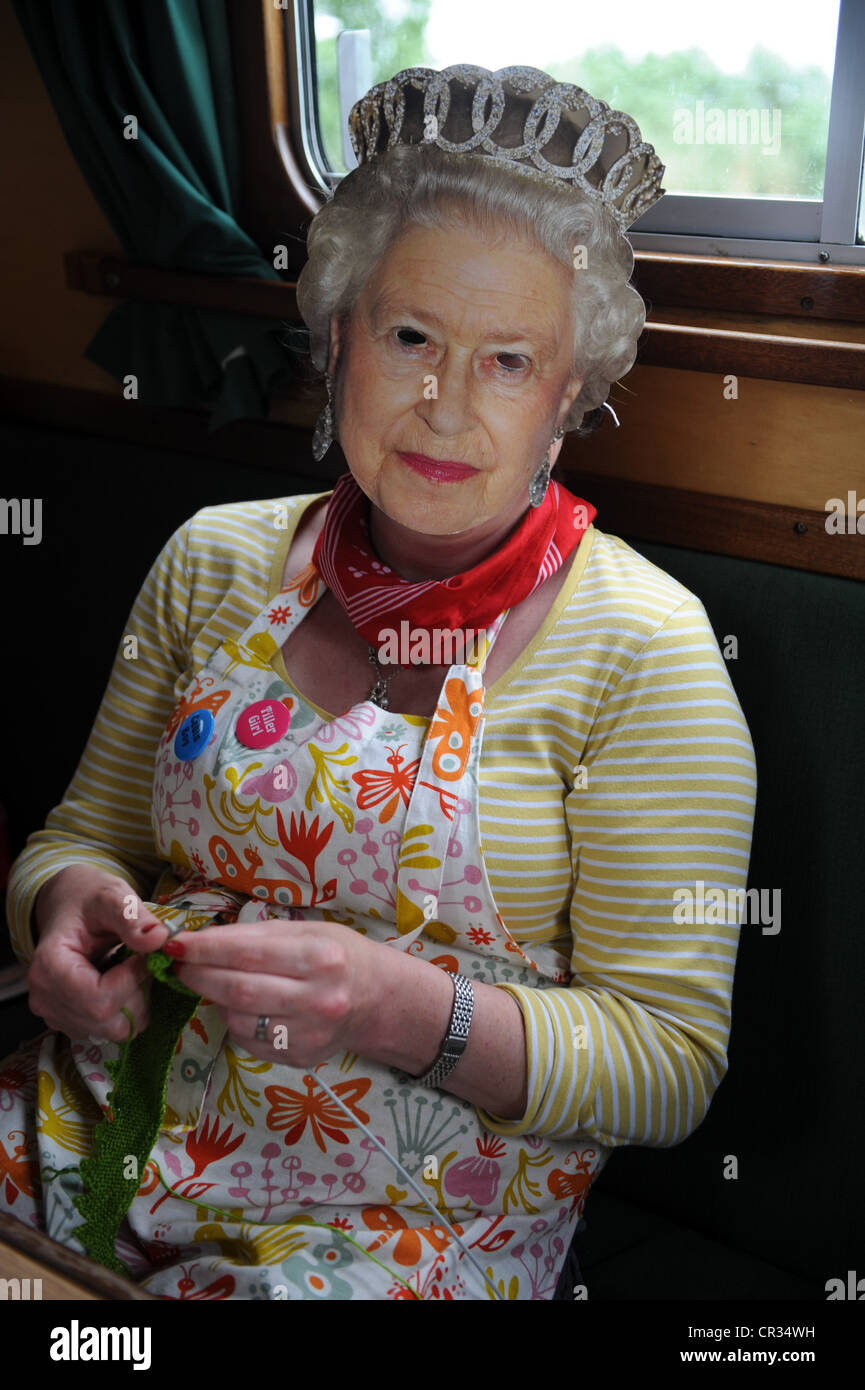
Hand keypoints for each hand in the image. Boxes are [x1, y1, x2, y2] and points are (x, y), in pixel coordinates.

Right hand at [28, 864, 169, 1041]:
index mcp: (49, 967)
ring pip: (114, 1029)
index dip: (132, 980)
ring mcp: (56, 1014)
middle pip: (108, 1019)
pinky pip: (110, 1029)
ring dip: (135, 1001)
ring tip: (131, 968)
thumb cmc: (87, 900)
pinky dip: (127, 1009)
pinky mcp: (71, 1021)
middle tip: (141, 960)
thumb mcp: (111, 897)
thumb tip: (159, 938)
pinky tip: (122, 980)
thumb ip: (132, 918)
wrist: (70, 906)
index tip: (144, 955)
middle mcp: (46, 999)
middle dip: (137, 992)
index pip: (99, 999)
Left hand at [166, 919, 374, 1066]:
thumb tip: (202, 941)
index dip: (206, 949)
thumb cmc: (338, 955)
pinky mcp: (301, 1058)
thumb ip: (257, 935)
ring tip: (215, 984)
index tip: (176, 945)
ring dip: (217, 1001)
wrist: (376, 998)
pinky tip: (245, 1008)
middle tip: (180, 966)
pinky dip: (237, 1022)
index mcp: (321, 956)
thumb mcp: (307, 931)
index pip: (249, 953)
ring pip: (240, 1020)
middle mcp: (318, 998)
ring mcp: (310, 1033)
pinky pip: (251, 1041)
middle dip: (200, 976)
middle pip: (239, 990)